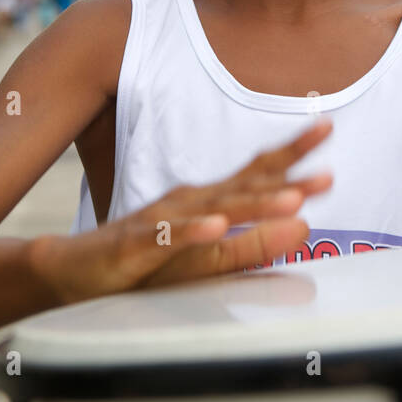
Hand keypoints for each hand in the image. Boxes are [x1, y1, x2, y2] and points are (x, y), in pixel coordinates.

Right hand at [31, 121, 332, 302]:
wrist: (72, 270)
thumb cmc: (145, 266)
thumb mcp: (208, 261)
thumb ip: (254, 246)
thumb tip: (307, 225)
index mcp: (208, 202)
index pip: (256, 175)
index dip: (292, 156)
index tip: (328, 131)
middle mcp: (190, 203)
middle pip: (244, 187)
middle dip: (287, 177)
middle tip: (329, 170)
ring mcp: (162, 221)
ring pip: (214, 210)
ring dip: (255, 205)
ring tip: (293, 199)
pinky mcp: (134, 245)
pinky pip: (166, 238)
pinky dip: (192, 231)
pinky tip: (216, 227)